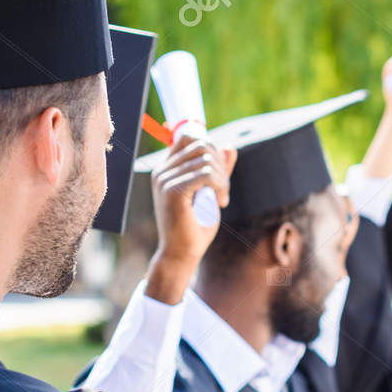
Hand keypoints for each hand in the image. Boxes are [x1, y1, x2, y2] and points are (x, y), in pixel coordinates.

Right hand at [145, 133, 235, 303]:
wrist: (181, 254)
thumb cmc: (195, 227)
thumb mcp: (211, 193)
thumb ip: (218, 171)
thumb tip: (229, 146)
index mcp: (167, 169)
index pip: (188, 136)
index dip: (211, 147)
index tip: (219, 172)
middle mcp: (162, 171)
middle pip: (200, 143)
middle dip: (220, 163)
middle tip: (224, 189)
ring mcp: (164, 180)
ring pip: (205, 158)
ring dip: (222, 178)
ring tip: (222, 198)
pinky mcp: (172, 191)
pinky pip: (205, 174)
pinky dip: (220, 186)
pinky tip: (221, 203)